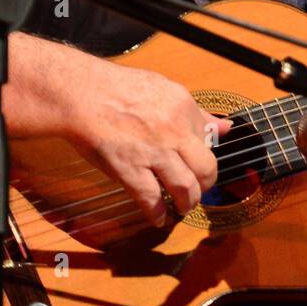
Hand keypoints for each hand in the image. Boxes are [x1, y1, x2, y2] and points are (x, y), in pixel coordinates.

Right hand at [64, 61, 231, 226]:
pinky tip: (157, 218)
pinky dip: (157, 214)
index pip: (209, 138)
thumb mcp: (164, 89)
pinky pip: (151, 199)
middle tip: (198, 190)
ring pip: (186, 188)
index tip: (196, 163)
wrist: (81, 92)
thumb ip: (196, 112)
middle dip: (206, 185)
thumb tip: (225, 128)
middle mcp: (174, 131)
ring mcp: (153, 151)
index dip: (202, 154)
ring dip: (188, 203)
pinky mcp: (130, 169)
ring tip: (183, 207)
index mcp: (184, 107)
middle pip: (207, 169)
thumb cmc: (117, 87)